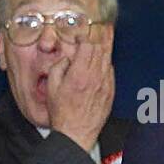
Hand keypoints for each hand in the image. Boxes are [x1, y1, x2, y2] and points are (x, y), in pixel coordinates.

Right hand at [46, 25, 114, 152]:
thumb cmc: (62, 113)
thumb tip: (67, 59)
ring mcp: (105, 85)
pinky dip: (107, 63)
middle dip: (98, 37)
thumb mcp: (51, 87)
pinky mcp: (110, 92)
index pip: (87, 46)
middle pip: (100, 49)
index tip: (81, 35)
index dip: (84, 36)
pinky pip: (111, 72)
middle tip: (98, 29)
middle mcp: (95, 78)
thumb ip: (58, 67)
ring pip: (108, 59)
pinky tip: (104, 59)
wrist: (75, 133)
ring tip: (106, 34)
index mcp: (79, 74)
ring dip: (106, 46)